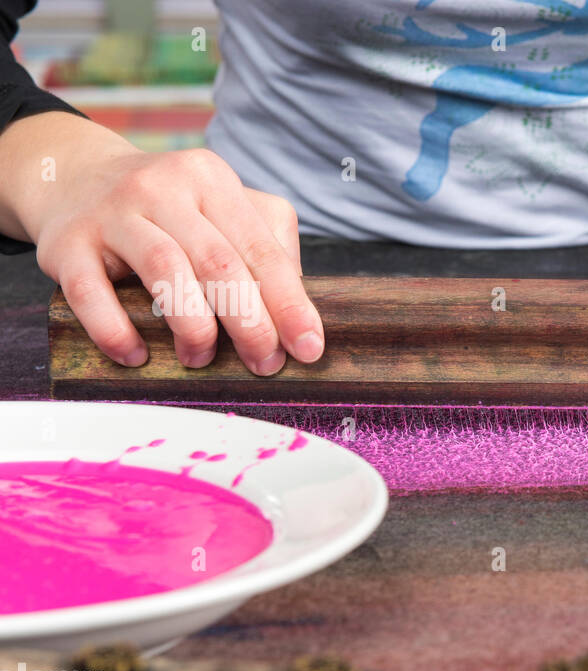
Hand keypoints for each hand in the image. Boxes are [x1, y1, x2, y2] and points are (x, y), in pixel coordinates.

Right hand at [0, 112, 321, 374]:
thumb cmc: (167, 210)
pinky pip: (91, 292)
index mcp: (212, 180)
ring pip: (166, 270)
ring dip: (193, 327)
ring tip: (202, 357)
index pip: (261, 249)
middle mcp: (163, 187)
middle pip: (219, 263)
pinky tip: (137, 355)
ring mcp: (112, 212)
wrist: (74, 177)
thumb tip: (298, 309)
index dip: (290, 304)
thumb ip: (267, 244)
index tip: (309, 348)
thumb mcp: (222, 207)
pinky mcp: (65, 242)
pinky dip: (117, 331)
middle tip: (264, 363)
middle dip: (250, 323)